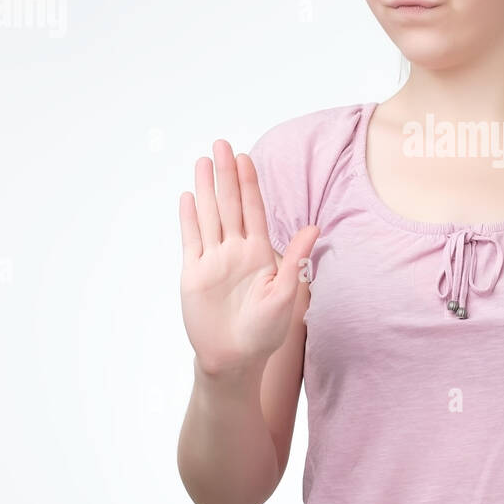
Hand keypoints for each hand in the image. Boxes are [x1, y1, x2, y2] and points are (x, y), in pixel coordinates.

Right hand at [178, 139, 317, 377]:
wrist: (235, 359)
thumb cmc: (265, 332)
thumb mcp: (286, 294)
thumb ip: (296, 258)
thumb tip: (314, 226)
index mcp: (260, 253)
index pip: (254, 210)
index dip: (249, 184)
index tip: (246, 157)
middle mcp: (236, 251)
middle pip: (229, 205)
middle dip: (226, 175)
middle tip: (221, 144)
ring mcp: (214, 260)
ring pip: (209, 216)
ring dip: (205, 189)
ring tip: (203, 161)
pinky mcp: (194, 273)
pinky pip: (191, 240)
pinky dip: (189, 218)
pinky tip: (188, 197)